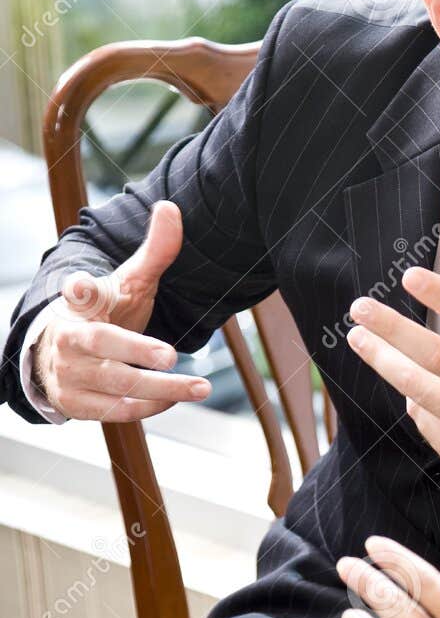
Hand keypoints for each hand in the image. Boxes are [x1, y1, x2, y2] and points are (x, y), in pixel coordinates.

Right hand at [31, 201, 210, 421]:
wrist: (60, 355)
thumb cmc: (104, 314)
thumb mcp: (127, 282)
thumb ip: (153, 252)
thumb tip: (170, 207)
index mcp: (81, 304)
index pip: (77, 293)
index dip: (79, 289)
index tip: (80, 285)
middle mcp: (70, 338)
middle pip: (103, 344)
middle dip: (137, 350)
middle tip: (171, 355)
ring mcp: (70, 373)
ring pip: (117, 383)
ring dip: (161, 388)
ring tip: (201, 387)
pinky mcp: (77, 404)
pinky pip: (116, 410)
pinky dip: (148, 406)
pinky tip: (175, 397)